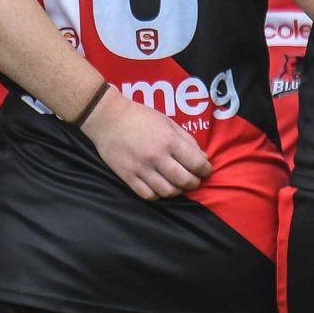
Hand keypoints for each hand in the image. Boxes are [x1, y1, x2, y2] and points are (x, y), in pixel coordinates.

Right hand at [81, 88, 210, 199]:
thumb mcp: (168, 122)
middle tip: (194, 180)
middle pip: (184, 181)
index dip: (206, 170)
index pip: (196, 163)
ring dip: (177, 191)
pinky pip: (148, 195)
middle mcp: (157, 157)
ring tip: (178, 184)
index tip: (205, 170)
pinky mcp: (128, 177)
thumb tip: (203, 158)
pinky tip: (161, 188)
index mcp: (169, 141)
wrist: (108, 118)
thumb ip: (187, 140)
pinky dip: (159, 195)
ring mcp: (141, 169)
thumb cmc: (140, 117)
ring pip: (167, 192)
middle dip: (194, 183)